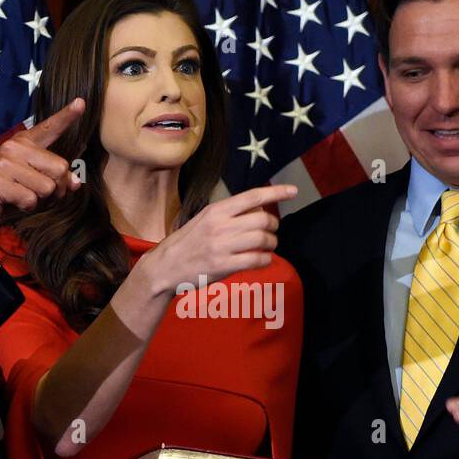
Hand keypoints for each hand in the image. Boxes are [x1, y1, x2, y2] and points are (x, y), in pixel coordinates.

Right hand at [0, 97, 85, 244]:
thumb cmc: (3, 196)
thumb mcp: (31, 185)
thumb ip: (54, 179)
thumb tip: (76, 181)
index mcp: (22, 143)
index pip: (48, 128)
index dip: (66, 117)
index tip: (81, 103)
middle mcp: (14, 147)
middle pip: (60, 168)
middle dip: (56, 190)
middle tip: (38, 196)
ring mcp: (4, 162)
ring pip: (48, 187)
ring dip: (40, 201)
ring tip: (21, 198)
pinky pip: (31, 199)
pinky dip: (25, 207)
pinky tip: (10, 202)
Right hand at [138, 184, 296, 293]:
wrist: (164, 267)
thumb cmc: (187, 243)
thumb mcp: (204, 220)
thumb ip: (229, 214)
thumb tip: (259, 210)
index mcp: (216, 210)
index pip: (252, 196)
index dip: (276, 192)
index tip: (293, 191)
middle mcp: (220, 225)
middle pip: (263, 219)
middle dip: (274, 226)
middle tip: (272, 232)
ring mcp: (222, 246)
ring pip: (262, 239)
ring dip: (271, 243)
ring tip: (267, 247)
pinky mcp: (223, 265)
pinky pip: (256, 259)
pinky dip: (265, 260)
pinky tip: (262, 260)